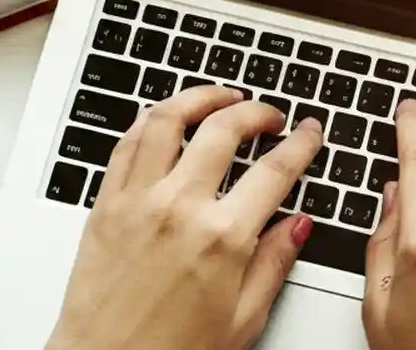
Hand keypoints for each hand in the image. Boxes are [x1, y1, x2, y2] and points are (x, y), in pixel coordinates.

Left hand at [47, 85, 323, 349]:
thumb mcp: (243, 319)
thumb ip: (273, 263)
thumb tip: (296, 224)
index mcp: (222, 238)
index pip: (275, 170)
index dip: (301, 144)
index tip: (308, 133)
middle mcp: (179, 208)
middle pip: (225, 128)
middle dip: (256, 111)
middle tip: (269, 115)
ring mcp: (138, 200)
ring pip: (170, 119)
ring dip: (201, 98)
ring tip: (221, 97)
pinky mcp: (106, 203)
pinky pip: (128, 142)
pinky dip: (152, 119)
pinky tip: (168, 118)